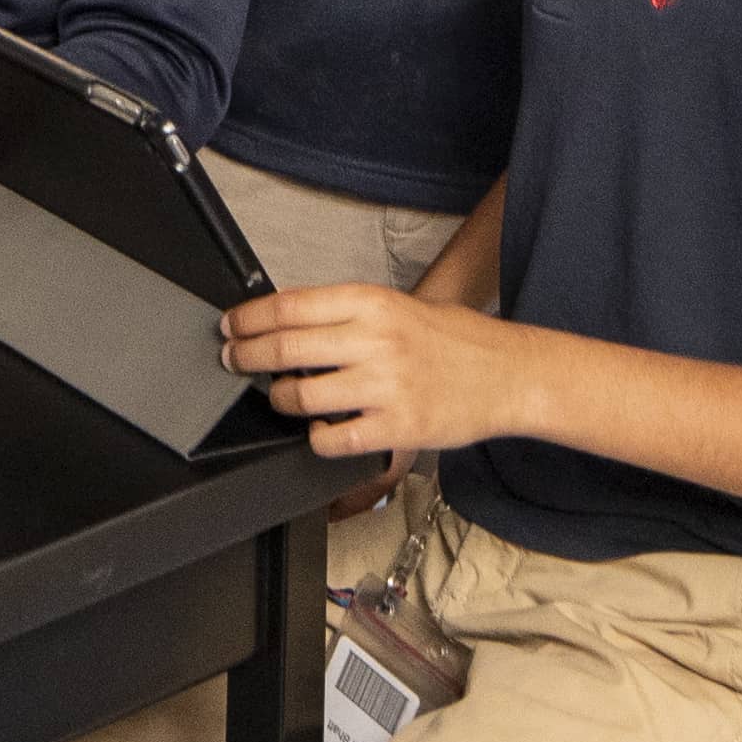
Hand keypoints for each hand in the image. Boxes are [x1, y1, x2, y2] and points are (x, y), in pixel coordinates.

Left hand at [222, 280, 536, 472]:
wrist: (511, 375)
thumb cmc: (457, 341)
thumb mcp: (400, 306)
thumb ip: (348, 314)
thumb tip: (287, 320)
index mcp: (373, 302)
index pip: (289, 306)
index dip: (248, 319)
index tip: (231, 327)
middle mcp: (376, 340)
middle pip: (284, 348)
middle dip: (245, 357)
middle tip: (233, 361)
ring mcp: (385, 386)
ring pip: (301, 397)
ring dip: (278, 399)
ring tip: (281, 397)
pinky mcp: (397, 427)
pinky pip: (333, 439)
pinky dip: (316, 438)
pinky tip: (320, 430)